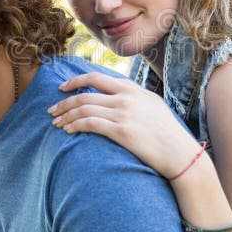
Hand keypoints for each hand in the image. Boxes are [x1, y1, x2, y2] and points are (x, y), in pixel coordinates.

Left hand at [48, 72, 201, 178]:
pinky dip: (75, 125)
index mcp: (132, 89)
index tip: (62, 88)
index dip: (75, 81)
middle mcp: (126, 97)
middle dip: (64, 102)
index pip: (97, 77)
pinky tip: (68, 130)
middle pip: (85, 94)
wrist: (180, 153)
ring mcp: (123, 113)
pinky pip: (89, 123)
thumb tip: (118, 95)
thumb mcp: (153, 105)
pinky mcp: (121, 131)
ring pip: (84, 108)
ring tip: (56, 123)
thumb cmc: (167, 133)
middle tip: (52, 109)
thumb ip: (135, 97)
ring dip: (66, 115)